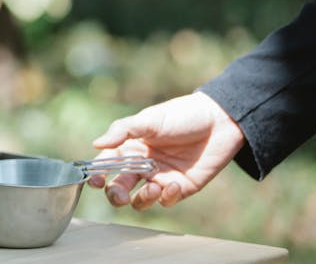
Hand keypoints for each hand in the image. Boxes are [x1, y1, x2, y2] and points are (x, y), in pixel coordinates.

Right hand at [88, 92, 244, 209]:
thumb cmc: (181, 115)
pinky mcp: (180, 188)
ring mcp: (160, 178)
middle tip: (120, 196)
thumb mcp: (148, 119)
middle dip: (116, 195)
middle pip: (119, 188)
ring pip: (140, 200)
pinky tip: (175, 184)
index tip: (96, 181)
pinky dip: (167, 197)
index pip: (106, 166)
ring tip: (153, 188)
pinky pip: (166, 201)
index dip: (97, 175)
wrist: (219, 121)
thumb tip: (96, 144)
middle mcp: (141, 165)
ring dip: (142, 199)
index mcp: (129, 148)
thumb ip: (122, 131)